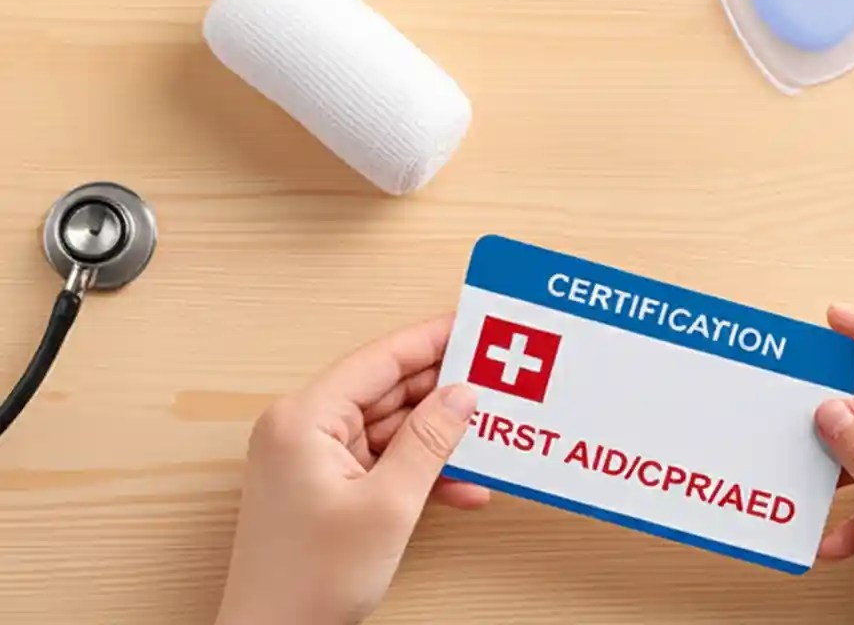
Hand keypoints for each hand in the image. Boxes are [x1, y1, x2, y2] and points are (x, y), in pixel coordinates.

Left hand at [216, 317, 484, 624]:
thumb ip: (430, 441)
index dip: (431, 339)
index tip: (473, 326)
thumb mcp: (388, 506)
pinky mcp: (326, 485)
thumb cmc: (308, 582)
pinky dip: (421, 470)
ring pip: (391, 427)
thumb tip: (461, 394)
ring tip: (489, 434)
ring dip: (438, 437)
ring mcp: (313, 458)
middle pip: (387, 389)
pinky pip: (383, 461)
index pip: (379, 359)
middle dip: (442, 389)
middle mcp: (302, 429)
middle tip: (496, 379)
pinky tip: (463, 484)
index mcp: (304, 419)